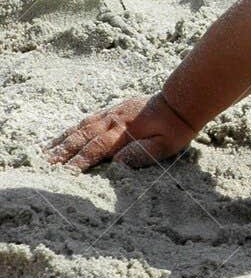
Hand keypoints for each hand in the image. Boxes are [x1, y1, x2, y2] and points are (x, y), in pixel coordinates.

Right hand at [44, 93, 197, 171]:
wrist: (179, 103)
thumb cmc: (174, 129)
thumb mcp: (165, 146)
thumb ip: (142, 154)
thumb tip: (118, 162)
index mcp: (124, 133)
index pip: (96, 149)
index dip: (79, 162)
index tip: (64, 174)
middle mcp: (113, 122)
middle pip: (82, 137)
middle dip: (62, 152)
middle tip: (44, 166)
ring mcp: (110, 114)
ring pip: (80, 127)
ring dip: (62, 140)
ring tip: (45, 152)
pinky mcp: (112, 111)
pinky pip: (86, 120)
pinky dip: (72, 129)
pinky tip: (63, 136)